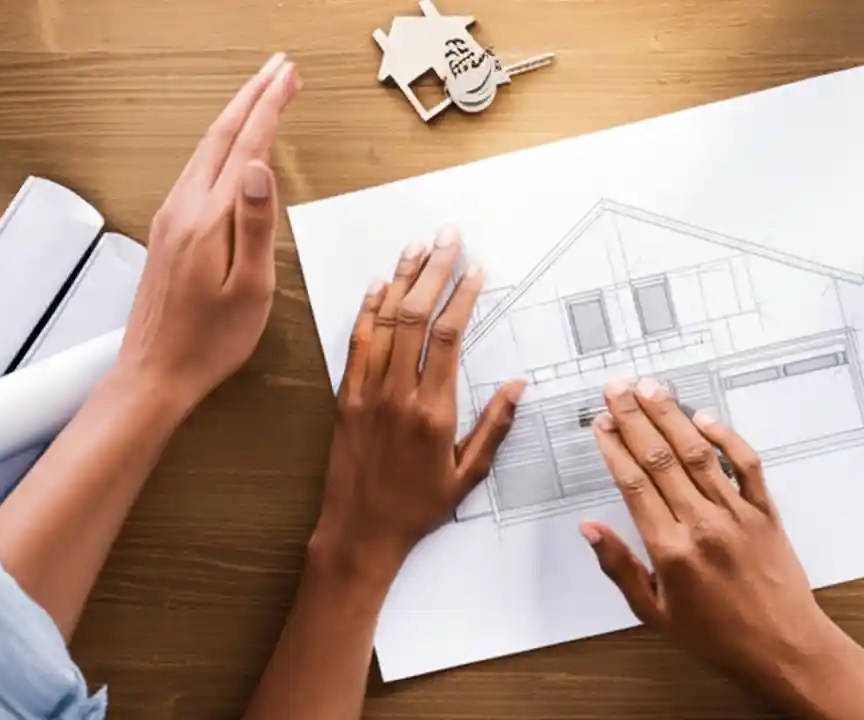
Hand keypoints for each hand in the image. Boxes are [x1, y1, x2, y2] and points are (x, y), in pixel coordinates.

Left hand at [114, 53, 299, 412]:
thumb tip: (262, 168)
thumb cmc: (210, 341)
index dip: (270, 108)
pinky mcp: (168, 231)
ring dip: (236, 116)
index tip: (289, 78)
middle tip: (279, 68)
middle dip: (252, 97)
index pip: (247, 149)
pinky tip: (231, 147)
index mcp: (209, 220)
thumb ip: (256, 225)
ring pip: (206, 150)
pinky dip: (221, 145)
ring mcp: (171, 218)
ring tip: (260, 93)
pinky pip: (197, 170)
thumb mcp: (250, 288)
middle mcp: (183, 209)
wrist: (155, 372)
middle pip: (221, 137)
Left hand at [311, 227, 524, 577]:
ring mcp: (367, 392)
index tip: (475, 269)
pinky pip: (356, 342)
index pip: (448, 336)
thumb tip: (518, 385)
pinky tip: (376, 283)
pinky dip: (366, 308)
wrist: (359, 532)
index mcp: (434, 411)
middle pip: (415, 315)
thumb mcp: (468, 475)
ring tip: (416, 245)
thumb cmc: (418, 508)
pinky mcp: (345, 397)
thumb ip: (495, 427)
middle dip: (433, 270)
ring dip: (401, 278)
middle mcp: (398, 394)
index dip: (462, 296)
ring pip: (384, 320)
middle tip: (447, 237)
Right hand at [581, 378, 832, 692]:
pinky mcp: (764, 512)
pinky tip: (704, 418)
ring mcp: (736, 514)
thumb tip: (589, 528)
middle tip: (615, 389)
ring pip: (698, 452)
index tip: (600, 424)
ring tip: (649, 389)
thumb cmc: (719, 638)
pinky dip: (726, 437)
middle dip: (633, 418)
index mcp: (670, 551)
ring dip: (670, 416)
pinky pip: (746, 464)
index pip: (633, 483)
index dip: (613, 447)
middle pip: (659, 458)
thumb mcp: (655, 612)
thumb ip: (619, 566)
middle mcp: (702, 525)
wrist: (784, 649)